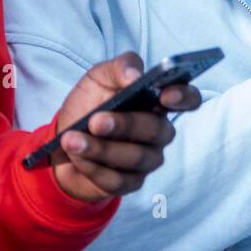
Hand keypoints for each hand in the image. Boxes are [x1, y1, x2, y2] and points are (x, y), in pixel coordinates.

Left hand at [49, 51, 201, 201]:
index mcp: (157, 101)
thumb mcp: (99, 76)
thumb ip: (120, 67)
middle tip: (96, 121)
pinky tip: (76, 156)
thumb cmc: (89, 103)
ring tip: (73, 140)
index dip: (184, 98)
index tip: (165, 95)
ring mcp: (147, 159)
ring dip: (102, 149)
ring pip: (136, 158)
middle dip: (125, 125)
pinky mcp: (130, 183)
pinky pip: (118, 180)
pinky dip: (93, 167)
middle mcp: (158, 131)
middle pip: (158, 130)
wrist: (62, 137)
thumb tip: (135, 76)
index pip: (188, 99)